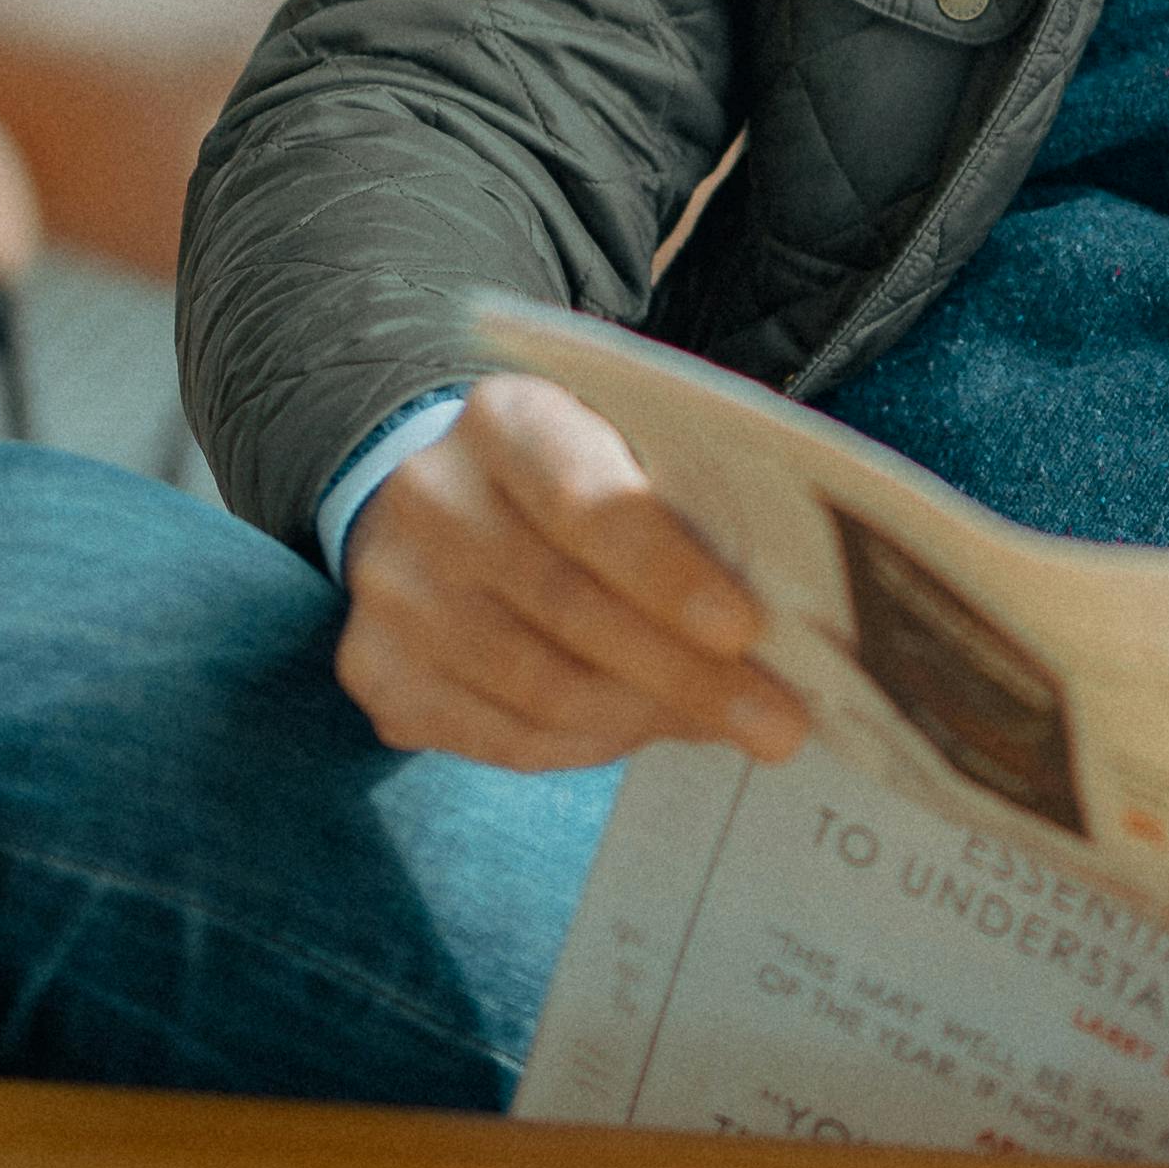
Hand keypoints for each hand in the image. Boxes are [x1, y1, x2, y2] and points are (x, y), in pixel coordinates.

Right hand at [334, 373, 809, 777]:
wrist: (437, 499)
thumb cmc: (573, 476)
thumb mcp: (626, 449)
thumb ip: (693, 507)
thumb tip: (793, 630)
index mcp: (505, 420)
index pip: (585, 500)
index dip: (666, 571)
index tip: (747, 630)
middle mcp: (430, 498)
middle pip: (569, 608)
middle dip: (687, 676)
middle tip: (778, 724)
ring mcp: (391, 592)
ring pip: (539, 689)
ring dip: (647, 719)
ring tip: (725, 726)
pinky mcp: (375, 671)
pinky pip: (501, 740)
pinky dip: (587, 747)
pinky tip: (641, 727)